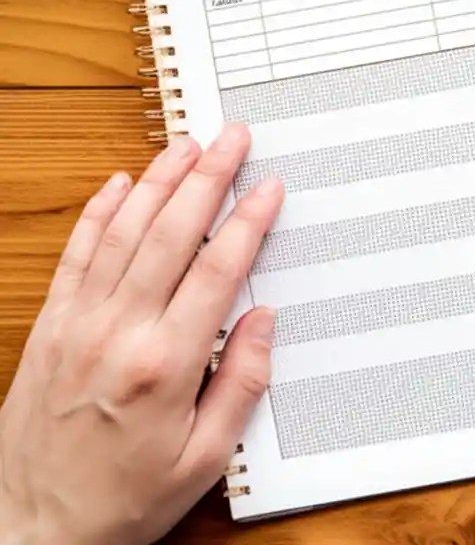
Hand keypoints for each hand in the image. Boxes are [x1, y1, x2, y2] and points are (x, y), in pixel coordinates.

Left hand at [0, 124, 282, 544]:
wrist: (36, 526)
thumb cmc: (123, 500)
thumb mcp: (206, 460)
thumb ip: (240, 384)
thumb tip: (262, 322)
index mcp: (165, 364)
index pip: (217, 270)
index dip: (248, 221)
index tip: (268, 188)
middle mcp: (118, 332)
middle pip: (171, 233)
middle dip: (207, 177)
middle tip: (233, 139)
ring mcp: (79, 324)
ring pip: (123, 231)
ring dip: (157, 181)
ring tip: (185, 146)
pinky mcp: (51, 327)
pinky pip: (77, 254)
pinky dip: (99, 213)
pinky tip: (119, 184)